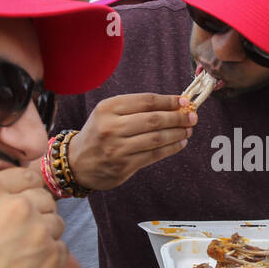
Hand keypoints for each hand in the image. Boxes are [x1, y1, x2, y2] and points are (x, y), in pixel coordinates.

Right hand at [0, 167, 66, 267]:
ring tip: (20, 254)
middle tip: (17, 235)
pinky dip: (49, 257)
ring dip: (44, 234)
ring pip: (56, 223)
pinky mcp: (54, 259)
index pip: (27, 175)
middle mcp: (18, 207)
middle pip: (45, 199)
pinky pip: (61, 248)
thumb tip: (15, 191)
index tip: (22, 202)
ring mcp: (40, 233)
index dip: (25, 190)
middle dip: (35, 213)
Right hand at [68, 93, 193, 190]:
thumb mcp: (109, 113)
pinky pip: (154, 155)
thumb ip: (136, 108)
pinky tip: (180, 143)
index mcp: (108, 108)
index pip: (146, 101)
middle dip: (177, 117)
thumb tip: (174, 104)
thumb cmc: (99, 133)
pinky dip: (171, 149)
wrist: (76, 162)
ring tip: (188, 130)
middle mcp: (111, 127)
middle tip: (192, 117)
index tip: (184, 102)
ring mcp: (117, 148)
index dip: (169, 101)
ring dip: (177, 133)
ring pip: (156, 138)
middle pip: (154, 120)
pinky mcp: (123, 166)